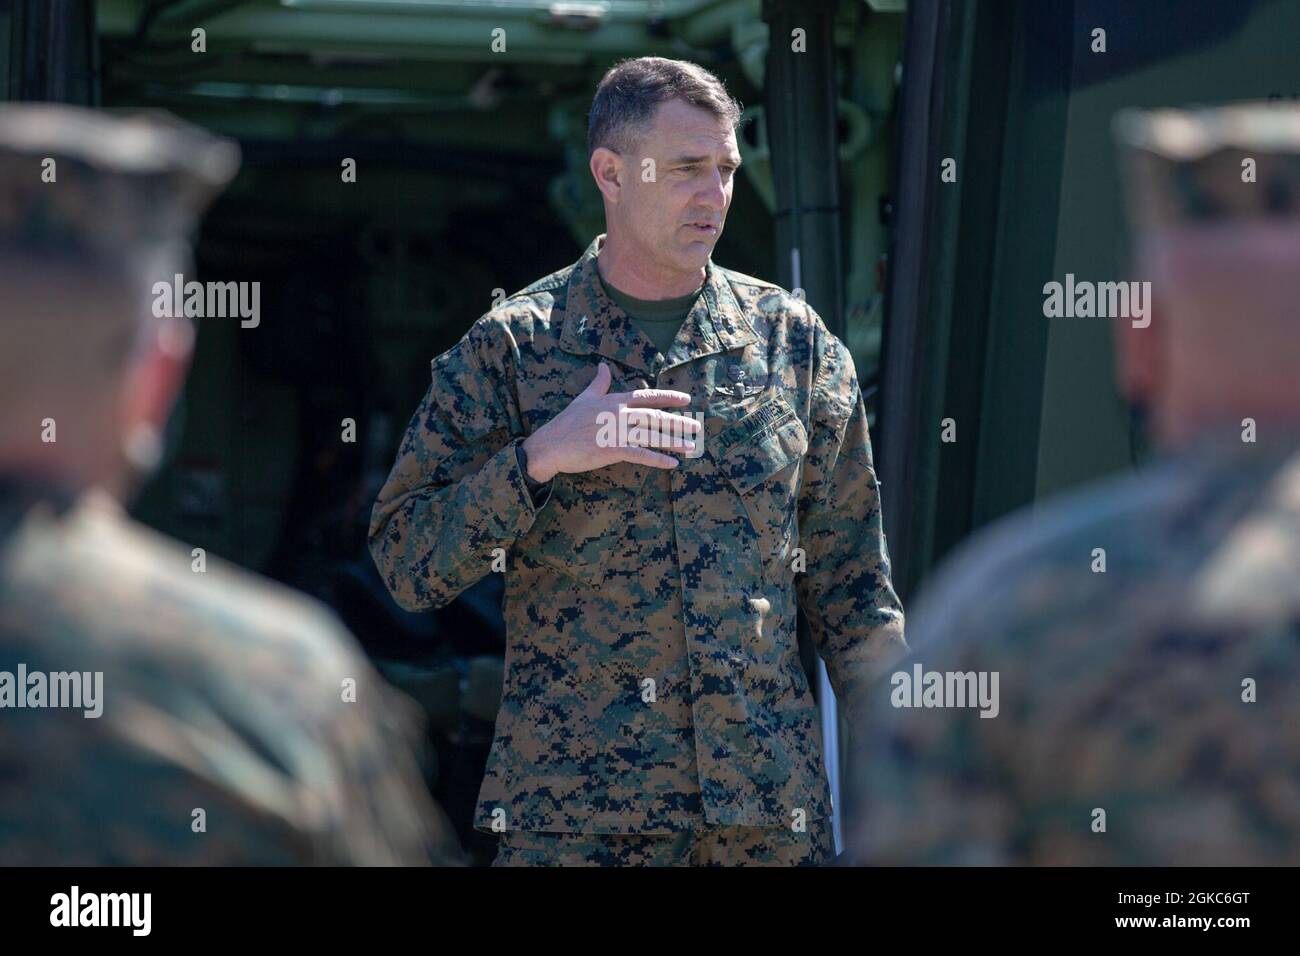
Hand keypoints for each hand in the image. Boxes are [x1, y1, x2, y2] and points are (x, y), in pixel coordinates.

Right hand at [521, 362, 700, 482]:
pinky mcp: (612, 450)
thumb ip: (599, 383)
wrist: (551, 444)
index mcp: (615, 401)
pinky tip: (672, 463)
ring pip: (652, 435)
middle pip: (655, 417)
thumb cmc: (567, 422)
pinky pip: (640, 455)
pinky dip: (657, 459)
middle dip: (678, 421)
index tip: (687, 399)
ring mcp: (616, 432)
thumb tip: (603, 365)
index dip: (669, 397)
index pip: (647, 396)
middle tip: (696, 426)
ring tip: (690, 445)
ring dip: (673, 441)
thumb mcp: (584, 398)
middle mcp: (619, 414)